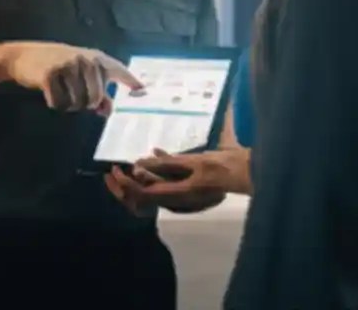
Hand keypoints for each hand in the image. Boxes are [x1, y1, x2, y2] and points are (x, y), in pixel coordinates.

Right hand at [3, 42, 139, 112]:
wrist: (23, 56)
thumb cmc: (57, 66)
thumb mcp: (80, 73)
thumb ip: (98, 90)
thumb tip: (107, 110)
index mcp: (96, 58)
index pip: (118, 70)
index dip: (131, 80)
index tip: (143, 90)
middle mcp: (85, 59)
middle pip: (95, 98)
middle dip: (84, 104)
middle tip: (72, 95)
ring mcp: (68, 65)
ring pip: (78, 103)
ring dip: (69, 105)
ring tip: (61, 92)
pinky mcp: (50, 74)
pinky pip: (59, 104)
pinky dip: (55, 104)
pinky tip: (49, 93)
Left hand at [105, 148, 249, 215]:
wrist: (244, 174)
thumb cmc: (221, 166)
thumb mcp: (192, 161)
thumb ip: (166, 162)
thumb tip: (140, 163)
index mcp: (176, 195)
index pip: (143, 194)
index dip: (126, 183)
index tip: (116, 170)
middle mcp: (176, 201)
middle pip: (143, 197)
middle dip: (126, 184)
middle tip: (114, 169)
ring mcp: (181, 198)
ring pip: (152, 191)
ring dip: (140, 177)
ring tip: (132, 161)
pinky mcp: (187, 191)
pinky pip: (163, 185)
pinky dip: (155, 173)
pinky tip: (154, 156)